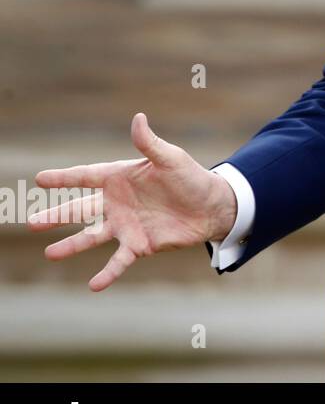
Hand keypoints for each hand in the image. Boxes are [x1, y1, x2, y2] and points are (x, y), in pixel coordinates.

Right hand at [27, 113, 237, 290]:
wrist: (212, 207)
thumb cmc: (191, 178)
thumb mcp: (171, 158)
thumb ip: (149, 144)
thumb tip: (138, 118)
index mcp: (120, 178)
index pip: (86, 176)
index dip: (64, 178)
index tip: (39, 178)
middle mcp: (117, 202)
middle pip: (81, 209)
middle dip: (57, 215)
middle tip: (32, 221)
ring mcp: (125, 225)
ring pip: (92, 236)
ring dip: (72, 245)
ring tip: (50, 253)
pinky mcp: (139, 245)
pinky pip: (119, 260)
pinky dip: (107, 273)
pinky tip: (93, 285)